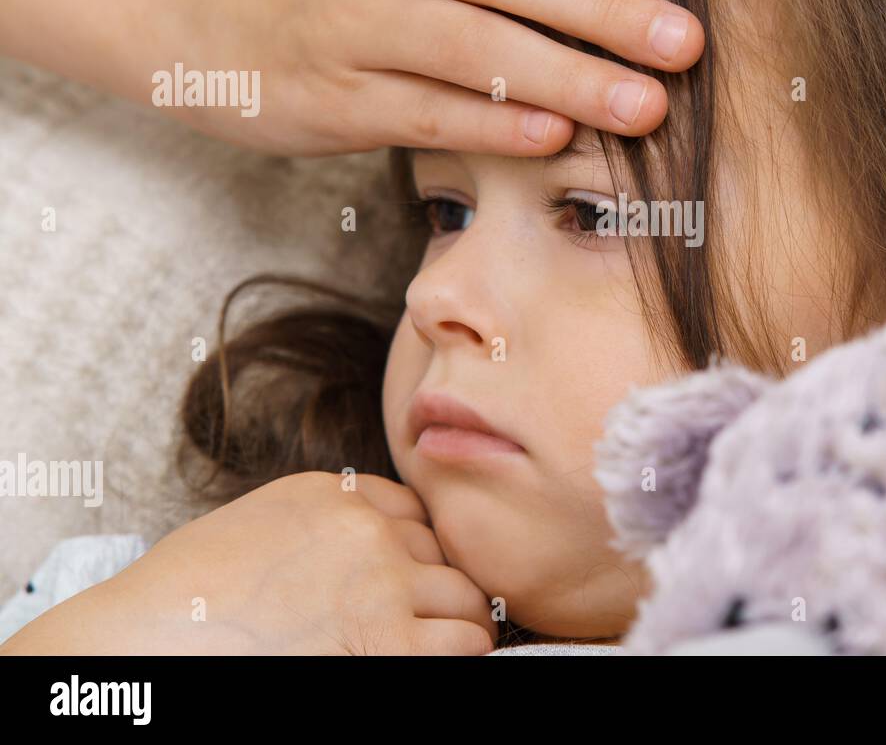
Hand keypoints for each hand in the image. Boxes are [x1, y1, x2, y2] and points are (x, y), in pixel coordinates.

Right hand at [1, 472, 495, 654]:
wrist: (145, 641)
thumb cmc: (184, 597)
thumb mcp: (259, 526)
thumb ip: (323, 527)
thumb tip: (363, 553)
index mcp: (334, 495)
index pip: (416, 513)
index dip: (417, 552)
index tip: (408, 581)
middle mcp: (368, 530)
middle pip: (445, 554)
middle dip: (439, 588)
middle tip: (425, 621)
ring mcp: (383, 583)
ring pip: (467, 599)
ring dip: (459, 624)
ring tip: (438, 648)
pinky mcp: (388, 642)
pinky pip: (464, 643)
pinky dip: (460, 654)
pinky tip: (432, 663)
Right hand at [154, 0, 702, 155]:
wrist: (199, 1)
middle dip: (602, 9)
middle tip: (683, 43)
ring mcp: (350, 23)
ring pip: (469, 47)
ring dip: (565, 77)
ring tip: (643, 106)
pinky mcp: (333, 98)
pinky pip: (424, 111)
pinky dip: (493, 124)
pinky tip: (555, 137)